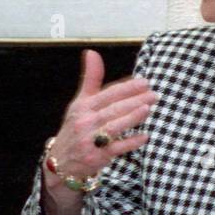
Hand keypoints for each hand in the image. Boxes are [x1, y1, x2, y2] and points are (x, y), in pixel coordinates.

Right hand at [45, 49, 157, 199]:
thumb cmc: (75, 128)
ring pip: (114, 126)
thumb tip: (91, 53)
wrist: (60, 161)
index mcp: (83, 107)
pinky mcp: (96, 157)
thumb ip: (91, 79)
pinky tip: (144, 136)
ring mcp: (90, 140)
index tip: (144, 82)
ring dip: (132, 117)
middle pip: (113, 109)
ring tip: (148, 108)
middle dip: (134, 100)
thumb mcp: (79, 103)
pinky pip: (116, 148)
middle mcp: (85, 122)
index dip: (126, 88)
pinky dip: (130, 142)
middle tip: (154, 94)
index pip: (107, 94)